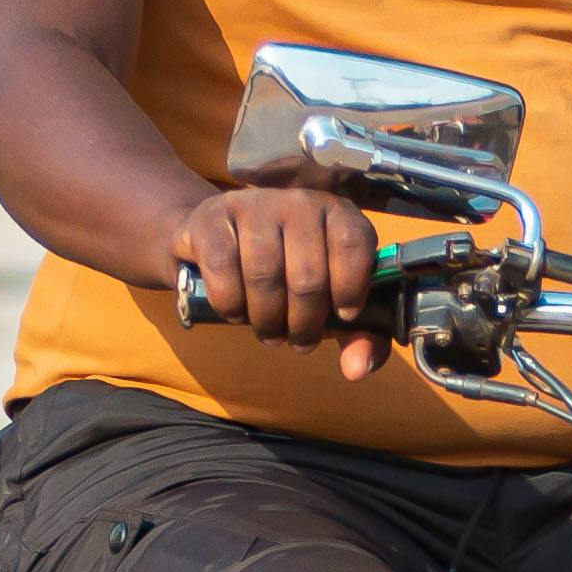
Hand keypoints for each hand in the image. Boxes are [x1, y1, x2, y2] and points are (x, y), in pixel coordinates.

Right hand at [170, 187, 386, 377]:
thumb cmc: (287, 273)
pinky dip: (230, 304)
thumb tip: (357, 369)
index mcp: (337, 213)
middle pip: (307, 276)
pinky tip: (236, 312)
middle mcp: (298, 202)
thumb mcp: (329, 300)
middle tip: (297, 340)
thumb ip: (359, 335)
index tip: (342, 315)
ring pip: (264, 276)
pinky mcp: (212, 218)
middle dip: (303, 323)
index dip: (350, 289)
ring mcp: (254, 205)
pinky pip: (224, 271)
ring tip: (268, 331)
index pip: (354, 245)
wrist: (219, 239)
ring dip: (266, 319)